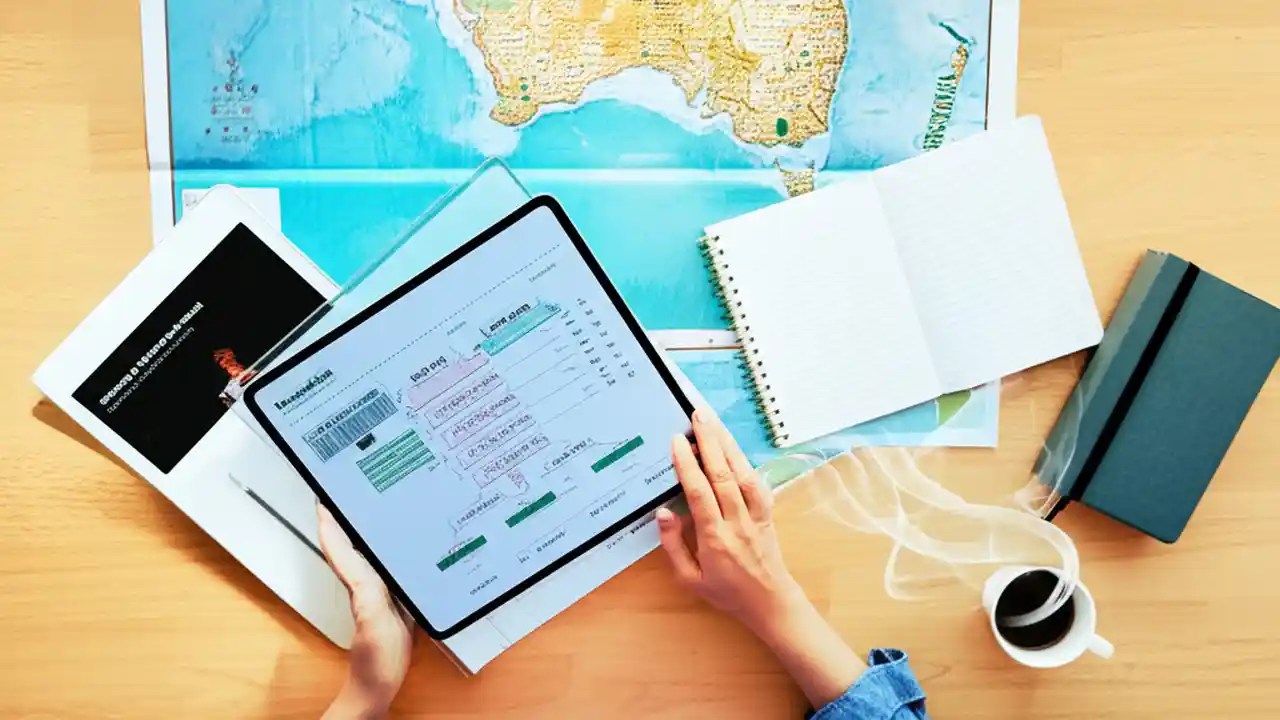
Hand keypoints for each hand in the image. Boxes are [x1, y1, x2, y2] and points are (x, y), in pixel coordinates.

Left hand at [318, 505, 413, 719]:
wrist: (378, 688)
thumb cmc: (375, 663)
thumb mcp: (374, 625)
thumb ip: (370, 599)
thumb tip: (366, 571)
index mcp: (361, 586)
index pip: (340, 549)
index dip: (331, 524)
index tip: (325, 499)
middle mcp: (365, 587)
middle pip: (351, 547)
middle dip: (345, 520)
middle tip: (343, 495)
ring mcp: (376, 595)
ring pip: (366, 556)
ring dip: (361, 534)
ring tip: (364, 511)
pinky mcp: (390, 604)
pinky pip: (385, 570)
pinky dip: (385, 554)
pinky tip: (396, 548)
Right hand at [656, 408, 805, 635]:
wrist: (770, 602)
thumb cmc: (726, 592)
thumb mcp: (690, 579)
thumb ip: (674, 545)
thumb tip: (664, 512)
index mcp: (715, 539)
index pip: (700, 494)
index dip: (688, 465)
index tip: (677, 441)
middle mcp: (737, 522)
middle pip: (723, 475)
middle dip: (709, 442)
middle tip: (698, 416)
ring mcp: (756, 515)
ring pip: (742, 473)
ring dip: (728, 444)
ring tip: (714, 421)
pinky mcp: (767, 512)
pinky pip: (757, 482)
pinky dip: (744, 460)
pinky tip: (733, 446)